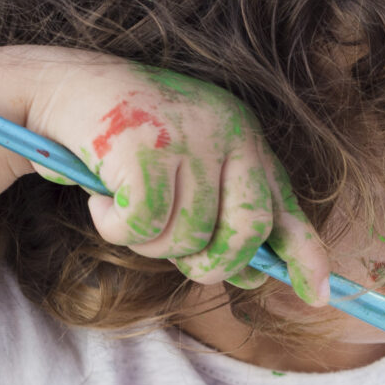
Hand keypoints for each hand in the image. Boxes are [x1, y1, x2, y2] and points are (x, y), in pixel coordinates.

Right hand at [33, 61, 329, 304]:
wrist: (66, 89)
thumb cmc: (130, 141)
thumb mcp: (191, 170)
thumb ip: (224, 214)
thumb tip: (254, 276)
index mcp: (245, 137)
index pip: (283, 205)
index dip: (304, 255)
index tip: (318, 295)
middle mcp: (229, 131)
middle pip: (244, 232)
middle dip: (213, 263)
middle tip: (181, 260)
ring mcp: (190, 138)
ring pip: (186, 238)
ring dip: (149, 243)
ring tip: (126, 210)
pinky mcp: (146, 147)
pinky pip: (142, 228)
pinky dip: (115, 228)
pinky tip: (102, 198)